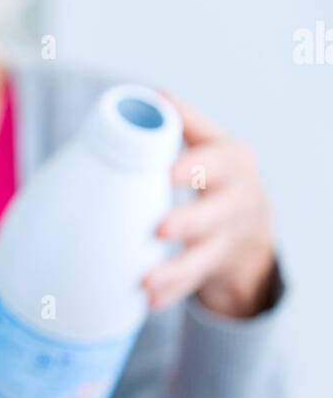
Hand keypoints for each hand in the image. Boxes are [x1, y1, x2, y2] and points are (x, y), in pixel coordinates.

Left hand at [143, 93, 276, 318]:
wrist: (251, 226)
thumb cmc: (219, 175)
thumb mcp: (213, 143)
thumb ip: (184, 122)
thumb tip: (155, 96)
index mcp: (235, 164)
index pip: (220, 162)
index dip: (196, 167)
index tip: (170, 173)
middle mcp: (238, 202)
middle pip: (217, 214)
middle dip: (190, 222)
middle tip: (160, 228)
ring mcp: (228, 239)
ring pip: (204, 256)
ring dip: (176, 270)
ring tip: (146, 281)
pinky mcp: (215, 267)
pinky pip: (193, 285)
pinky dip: (171, 293)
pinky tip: (148, 301)